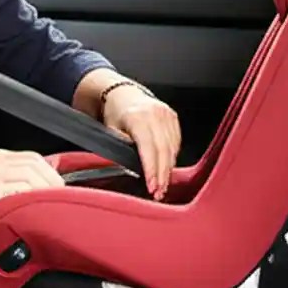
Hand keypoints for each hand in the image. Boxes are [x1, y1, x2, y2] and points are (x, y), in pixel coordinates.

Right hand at [0, 150, 64, 255]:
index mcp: (1, 158)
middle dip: (51, 181)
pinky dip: (28, 199)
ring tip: (49, 204)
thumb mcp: (4, 184)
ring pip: (27, 176)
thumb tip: (56, 181)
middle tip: (59, 197)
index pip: (34, 158)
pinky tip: (34, 209)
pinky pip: (15, 192)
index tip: (61, 187)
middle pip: (33, 165)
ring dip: (43, 191)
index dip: (51, 172)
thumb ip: (25, 178)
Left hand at [102, 85, 180, 199]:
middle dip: (162, 175)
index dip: (151, 169)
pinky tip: (166, 170)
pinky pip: (176, 142)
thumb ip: (120, 149)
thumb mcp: (110, 131)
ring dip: (168, 170)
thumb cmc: (115, 113)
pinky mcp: (173, 117)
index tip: (151, 186)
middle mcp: (155, 113)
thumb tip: (130, 170)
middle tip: (158, 193)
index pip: (148, 147)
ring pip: (172, 148)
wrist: (124, 94)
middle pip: (164, 150)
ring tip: (162, 186)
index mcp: (137, 116)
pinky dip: (172, 158)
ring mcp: (167, 114)